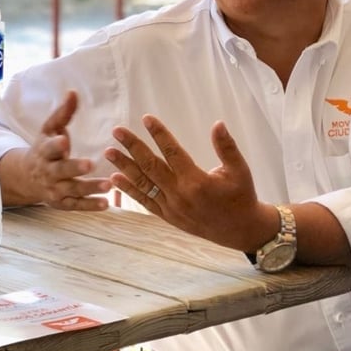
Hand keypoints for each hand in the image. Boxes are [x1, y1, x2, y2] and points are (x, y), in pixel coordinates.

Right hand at [24, 90, 111, 209]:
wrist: (27, 177)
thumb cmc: (44, 149)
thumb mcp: (49, 130)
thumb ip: (62, 113)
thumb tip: (73, 92)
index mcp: (44, 151)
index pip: (48, 148)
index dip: (55, 146)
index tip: (64, 141)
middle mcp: (48, 171)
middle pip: (60, 171)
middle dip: (74, 168)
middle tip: (90, 164)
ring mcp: (55, 189)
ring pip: (72, 190)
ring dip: (89, 187)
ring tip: (108, 184)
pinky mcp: (62, 202)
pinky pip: (76, 205)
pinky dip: (90, 206)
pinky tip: (106, 203)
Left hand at [103, 115, 267, 249]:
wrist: (240, 231)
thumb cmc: (241, 197)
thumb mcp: (240, 170)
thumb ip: (226, 147)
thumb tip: (217, 123)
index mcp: (197, 181)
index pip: (172, 152)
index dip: (159, 134)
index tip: (146, 119)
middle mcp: (180, 194)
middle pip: (151, 166)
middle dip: (132, 147)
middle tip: (117, 131)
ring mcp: (171, 207)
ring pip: (143, 184)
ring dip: (124, 166)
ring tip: (109, 151)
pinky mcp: (168, 216)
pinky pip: (145, 201)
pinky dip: (129, 190)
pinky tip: (115, 178)